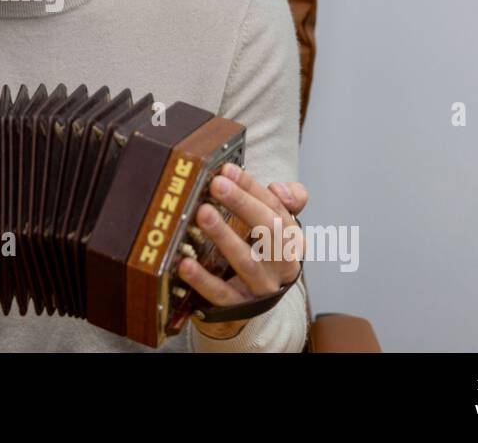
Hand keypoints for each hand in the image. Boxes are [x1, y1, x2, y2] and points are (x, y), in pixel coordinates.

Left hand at [178, 164, 307, 339]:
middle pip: (269, 231)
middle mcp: (283, 264)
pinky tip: (185, 263)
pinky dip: (203, 280)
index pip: (276, 208)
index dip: (252, 188)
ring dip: (224, 236)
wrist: (254, 303)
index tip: (227, 169)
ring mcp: (262, 288)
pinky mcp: (239, 308)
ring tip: (203, 214)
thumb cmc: (260, 253)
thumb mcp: (275, 224)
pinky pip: (222, 294)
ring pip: (247, 262)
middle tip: (217, 184)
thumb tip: (280, 189)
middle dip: (242, 204)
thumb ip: (285, 200)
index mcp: (292, 239)